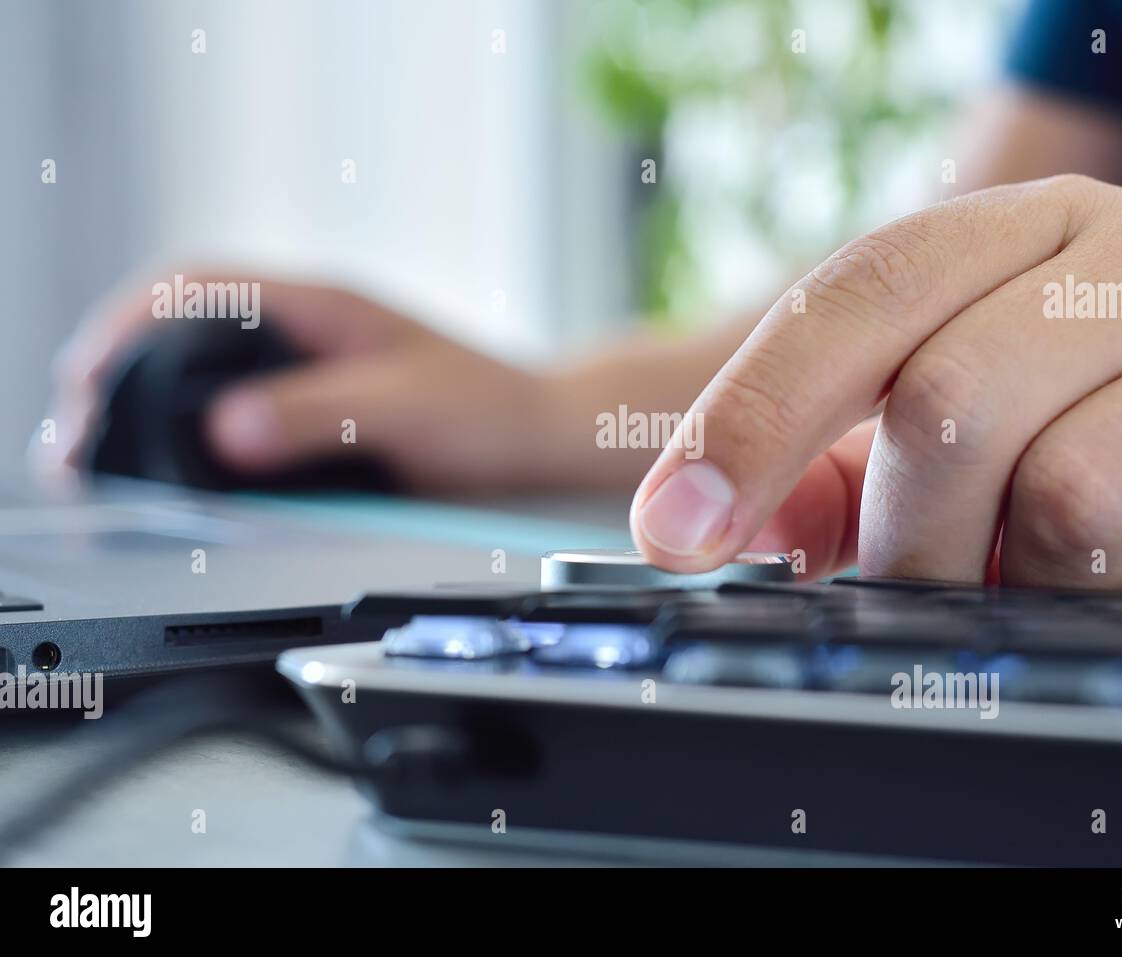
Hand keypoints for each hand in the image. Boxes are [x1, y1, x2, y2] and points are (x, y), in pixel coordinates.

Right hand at [36, 270, 551, 492]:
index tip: (87, 374)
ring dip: (152, 398)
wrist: (542, 439)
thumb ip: (316, 416)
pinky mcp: (323, 409)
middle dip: (119, 363)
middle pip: (186, 325)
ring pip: (210, 368)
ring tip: (102, 446)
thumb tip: (227, 432)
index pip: (199, 287)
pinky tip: (179, 464)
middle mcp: (308, 330)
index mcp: (321, 307)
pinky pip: (243, 409)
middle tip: (74, 423)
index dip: (129, 324)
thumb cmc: (491, 413)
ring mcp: (313, 368)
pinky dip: (198, 431)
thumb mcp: (401, 411)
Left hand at [630, 175, 1121, 598]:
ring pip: (1075, 496)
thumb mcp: (969, 400)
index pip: (860, 298)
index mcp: (1031, 230)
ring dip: (1030, 585)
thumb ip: (833, 454)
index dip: (750, 421)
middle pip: (951, 405)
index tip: (677, 532)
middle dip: (911, 539)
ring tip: (1048, 581)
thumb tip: (708, 516)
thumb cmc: (1110, 415)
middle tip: (929, 584)